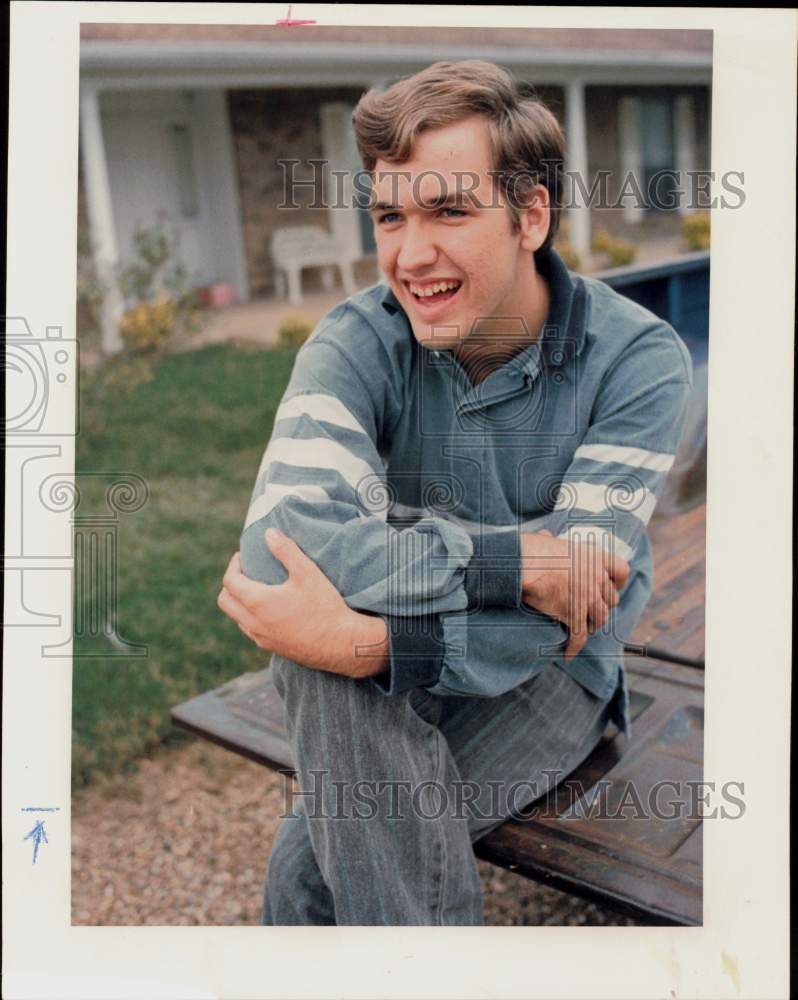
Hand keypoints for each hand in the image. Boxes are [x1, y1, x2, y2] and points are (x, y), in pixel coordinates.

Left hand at [217, 528, 388, 677]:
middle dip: (230, 584)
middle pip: (225, 602)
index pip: (229, 581)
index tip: (243, 557)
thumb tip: (269, 533)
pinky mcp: (271, 649)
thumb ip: (286, 550)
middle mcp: (254, 623)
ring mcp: (261, 638)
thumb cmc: (325, 607)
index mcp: (258, 602)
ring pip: (236, 618)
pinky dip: (251, 617)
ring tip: (258, 589)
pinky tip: (270, 611)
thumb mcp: (307, 572)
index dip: (233, 565)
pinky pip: (250, 631)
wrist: (341, 644)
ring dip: (240, 602)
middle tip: (246, 572)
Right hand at [520, 529, 629, 660]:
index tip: (612, 586)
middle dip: (602, 606)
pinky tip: (568, 654)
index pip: (621, 570)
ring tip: (583, 629)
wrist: (524, 563)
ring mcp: (587, 597)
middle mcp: (597, 577)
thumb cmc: (532, 549)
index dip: (618, 581)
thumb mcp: (549, 539)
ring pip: (600, 619)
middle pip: (611, 599)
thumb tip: (546, 537)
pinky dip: (574, 647)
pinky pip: (579, 636)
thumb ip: (554, 541)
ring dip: (592, 625)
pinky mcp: (574, 614)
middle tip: (591, 610)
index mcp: (594, 556)